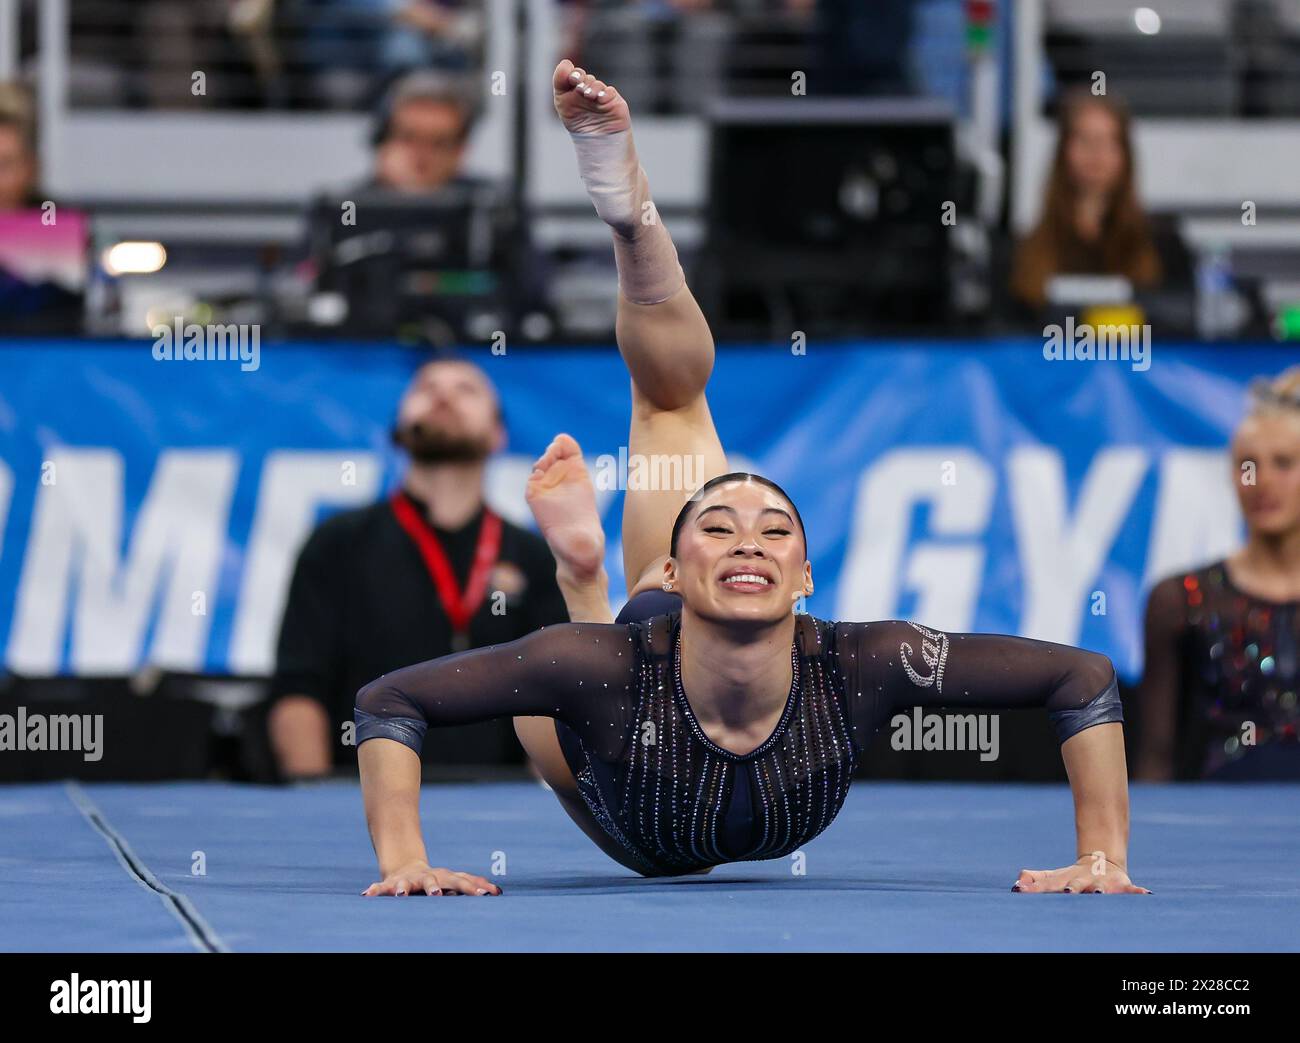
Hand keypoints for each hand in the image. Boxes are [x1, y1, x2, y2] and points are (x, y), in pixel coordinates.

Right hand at [362, 860, 501, 896]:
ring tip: (403, 894)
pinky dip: (375, 890)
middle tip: (437, 895)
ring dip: (404, 888)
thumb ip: (472, 884)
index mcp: (445, 877)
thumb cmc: (437, 879)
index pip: (461, 881)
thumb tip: (499, 892)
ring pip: (407, 884)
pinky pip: (381, 887)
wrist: (407, 865)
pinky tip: (368, 895)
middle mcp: (427, 877)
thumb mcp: (453, 880)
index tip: (487, 894)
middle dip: (436, 887)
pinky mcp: (392, 883)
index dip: (473, 887)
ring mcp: (409, 880)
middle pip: (434, 881)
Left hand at [552, 59, 629, 135]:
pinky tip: (600, 99)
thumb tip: (565, 62)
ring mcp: (601, 95)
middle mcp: (588, 90)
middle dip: (581, 79)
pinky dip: (604, 94)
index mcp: (575, 89)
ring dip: (591, 88)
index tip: (570, 78)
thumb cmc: (578, 123)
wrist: (595, 141)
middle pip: (585, 77)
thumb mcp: (562, 102)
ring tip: (588, 96)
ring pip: (597, 84)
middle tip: (578, 86)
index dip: (571, 73)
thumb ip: (560, 82)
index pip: (574, 74)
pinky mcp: (614, 101)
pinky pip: (609, 92)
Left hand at [1012, 857, 1150, 893]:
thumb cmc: (1071, 877)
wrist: (1100, 861)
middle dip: (1071, 889)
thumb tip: (1018, 883)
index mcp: (1064, 881)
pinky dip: (1138, 892)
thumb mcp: (1053, 877)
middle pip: (1075, 885)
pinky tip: (1145, 894)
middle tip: (1066, 893)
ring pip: (1102, 887)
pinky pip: (1132, 890)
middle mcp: (1083, 881)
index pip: (1047, 885)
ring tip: (1098, 893)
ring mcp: (1102, 883)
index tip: (1021, 891)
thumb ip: (1035, 880)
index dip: (1035, 889)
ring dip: (1100, 890)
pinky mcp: (1121, 884)